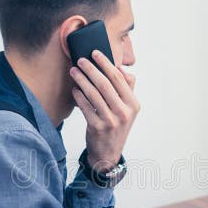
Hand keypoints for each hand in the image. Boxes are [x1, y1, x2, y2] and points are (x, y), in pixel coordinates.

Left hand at [69, 50, 138, 170]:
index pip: (119, 79)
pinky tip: (74, 88)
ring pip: (93, 94)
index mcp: (133, 104)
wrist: (108, 153)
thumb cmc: (116, 126)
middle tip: (80, 60)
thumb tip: (121, 69)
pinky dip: (79, 95)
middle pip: (105, 84)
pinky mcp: (98, 127)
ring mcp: (111, 120)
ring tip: (73, 71)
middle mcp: (124, 112)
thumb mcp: (128, 109)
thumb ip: (127, 89)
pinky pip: (85, 106)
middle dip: (91, 69)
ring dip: (82, 80)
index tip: (95, 53)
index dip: (106, 64)